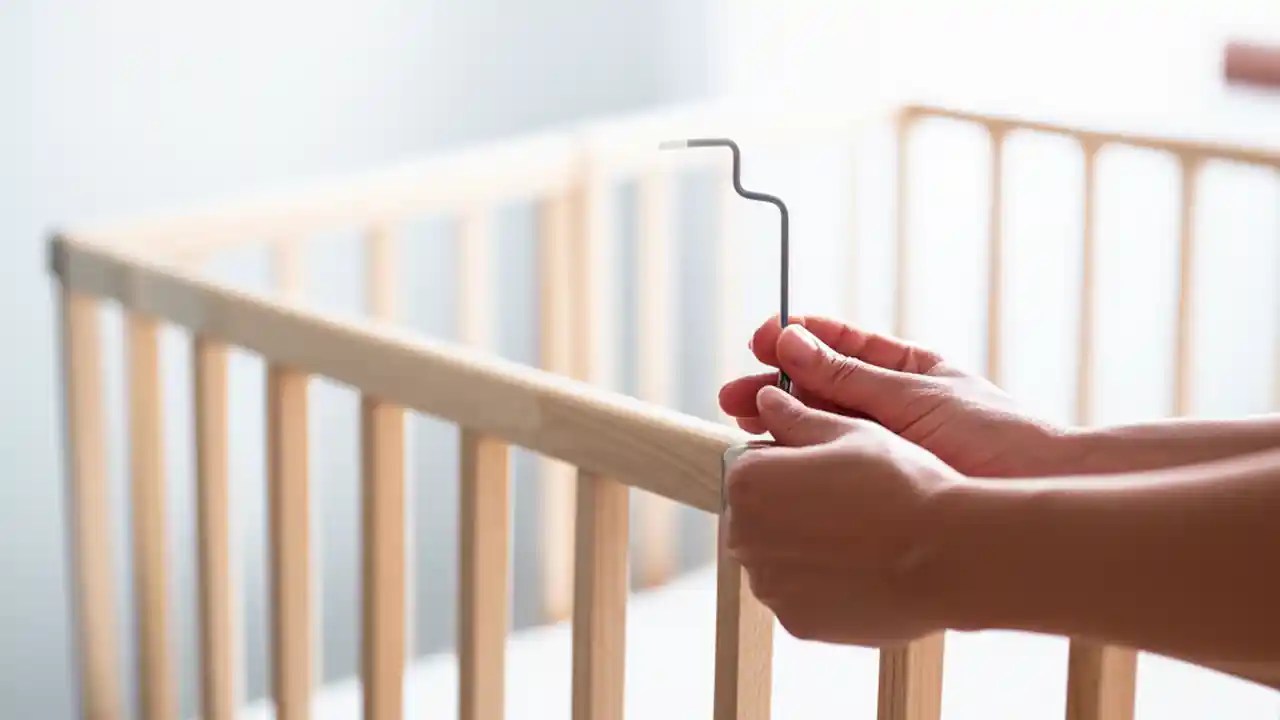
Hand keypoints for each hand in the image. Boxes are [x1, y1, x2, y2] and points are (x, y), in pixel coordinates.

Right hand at [719, 315, 1066, 476]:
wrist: (1033, 492)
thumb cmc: (993, 435)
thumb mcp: (914, 394)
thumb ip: (848, 374)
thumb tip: (791, 341)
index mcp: (903, 368)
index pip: (838, 344)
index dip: (795, 338)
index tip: (760, 338)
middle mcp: (886, 403)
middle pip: (816, 386)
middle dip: (772, 385)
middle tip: (732, 394)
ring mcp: (881, 442)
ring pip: (816, 424)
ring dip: (777, 419)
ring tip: (742, 422)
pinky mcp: (878, 478)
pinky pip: (829, 459)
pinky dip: (798, 454)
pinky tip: (772, 454)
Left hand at [725, 385, 960, 645]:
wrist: (948, 553)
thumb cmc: (900, 484)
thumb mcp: (850, 434)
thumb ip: (797, 419)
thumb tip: (766, 400)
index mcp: (747, 481)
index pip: (749, 467)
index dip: (788, 463)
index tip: (825, 470)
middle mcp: (743, 536)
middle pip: (757, 515)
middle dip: (789, 507)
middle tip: (847, 504)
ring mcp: (768, 585)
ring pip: (778, 559)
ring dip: (804, 549)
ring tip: (860, 538)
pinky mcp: (795, 622)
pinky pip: (800, 597)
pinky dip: (822, 586)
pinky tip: (862, 570)